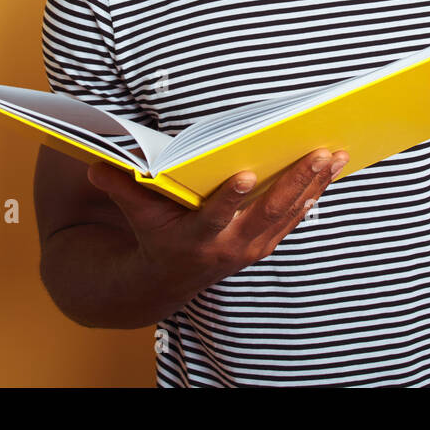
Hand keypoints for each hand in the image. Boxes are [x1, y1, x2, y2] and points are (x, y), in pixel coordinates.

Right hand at [85, 148, 347, 302]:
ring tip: (334, 152)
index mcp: (196, 238)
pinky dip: (314, 191)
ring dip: (314, 184)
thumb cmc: (153, 233)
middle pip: (269, 212)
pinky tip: (329, 166)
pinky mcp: (266, 242)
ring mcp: (252, 246)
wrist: (167, 277)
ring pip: (290, 212)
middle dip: (296, 181)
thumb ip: (121, 186)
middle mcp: (230, 246)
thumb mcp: (136, 213)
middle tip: (319, 152)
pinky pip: (295, 215)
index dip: (232, 197)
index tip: (249, 172)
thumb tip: (96, 165)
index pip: (216, 215)